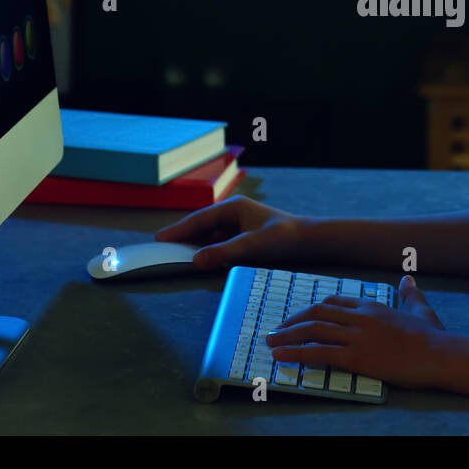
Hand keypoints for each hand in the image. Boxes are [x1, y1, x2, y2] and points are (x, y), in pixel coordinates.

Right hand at [154, 194, 304, 270]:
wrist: (308, 240)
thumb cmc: (284, 238)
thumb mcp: (253, 246)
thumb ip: (224, 253)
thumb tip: (196, 260)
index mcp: (233, 208)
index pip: (199, 219)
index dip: (178, 230)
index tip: (159, 239)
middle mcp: (233, 213)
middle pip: (201, 225)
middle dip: (182, 236)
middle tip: (160, 248)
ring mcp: (238, 224)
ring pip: (209, 234)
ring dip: (194, 244)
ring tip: (175, 254)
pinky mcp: (243, 235)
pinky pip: (219, 241)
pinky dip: (208, 249)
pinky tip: (201, 258)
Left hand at [264, 275, 447, 389]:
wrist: (439, 354)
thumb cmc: (432, 335)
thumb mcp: (420, 308)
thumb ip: (410, 293)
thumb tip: (407, 278)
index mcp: (371, 305)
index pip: (333, 301)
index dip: (310, 309)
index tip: (297, 317)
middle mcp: (360, 317)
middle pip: (316, 313)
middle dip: (292, 321)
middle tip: (275, 331)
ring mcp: (357, 336)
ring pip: (313, 331)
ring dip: (287, 337)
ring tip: (270, 343)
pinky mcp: (357, 357)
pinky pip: (320, 353)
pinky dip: (296, 354)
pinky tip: (282, 358)